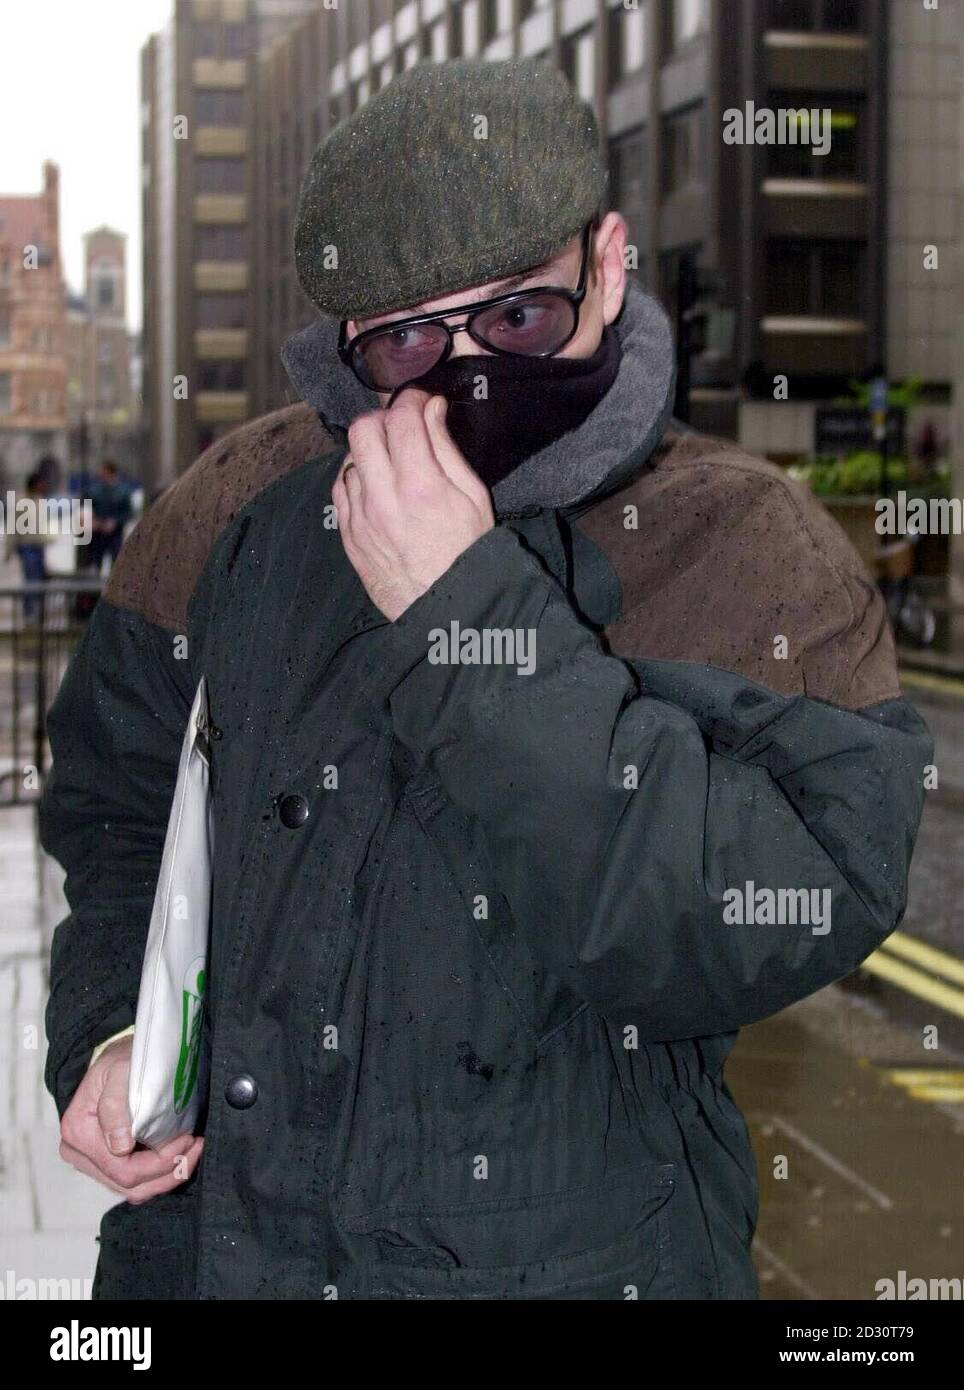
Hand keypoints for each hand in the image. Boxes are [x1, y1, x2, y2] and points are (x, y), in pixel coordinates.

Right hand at [59, 1034, 202, 1203]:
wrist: (120, 1057)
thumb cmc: (121, 1060)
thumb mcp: (120, 1071)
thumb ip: (115, 1105)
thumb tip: (120, 1147)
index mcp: (78, 1135)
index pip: (123, 1169)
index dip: (160, 1162)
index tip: (187, 1138)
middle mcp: (81, 1156)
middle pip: (130, 1185)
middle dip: (169, 1171)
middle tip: (196, 1146)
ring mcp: (95, 1163)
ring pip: (136, 1190)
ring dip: (168, 1176)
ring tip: (192, 1151)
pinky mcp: (110, 1163)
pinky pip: (139, 1182)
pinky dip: (162, 1174)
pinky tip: (180, 1154)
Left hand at [332, 389, 493, 620]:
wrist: (447, 608)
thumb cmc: (468, 552)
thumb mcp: (473, 496)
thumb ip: (446, 448)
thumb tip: (430, 409)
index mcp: (420, 485)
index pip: (400, 417)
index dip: (411, 399)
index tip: (421, 402)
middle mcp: (383, 497)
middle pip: (363, 429)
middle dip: (383, 418)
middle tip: (403, 428)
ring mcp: (360, 518)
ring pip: (348, 458)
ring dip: (369, 450)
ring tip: (392, 461)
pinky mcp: (349, 535)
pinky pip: (340, 490)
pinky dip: (356, 479)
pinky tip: (376, 486)